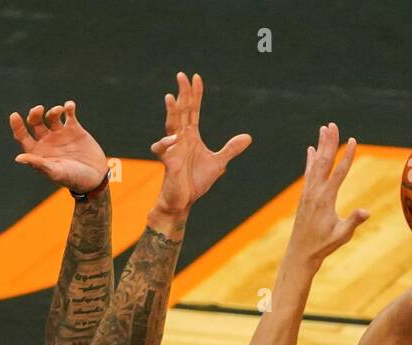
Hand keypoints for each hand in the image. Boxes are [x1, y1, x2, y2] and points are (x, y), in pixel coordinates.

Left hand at [9, 101, 107, 192]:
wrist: (95, 177)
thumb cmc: (73, 179)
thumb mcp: (55, 172)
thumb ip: (38, 164)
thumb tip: (18, 158)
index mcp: (38, 152)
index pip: (22, 136)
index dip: (17, 126)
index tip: (14, 115)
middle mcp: (47, 141)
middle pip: (35, 122)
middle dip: (34, 114)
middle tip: (39, 109)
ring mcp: (60, 133)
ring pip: (51, 116)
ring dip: (53, 111)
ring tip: (59, 111)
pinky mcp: (74, 128)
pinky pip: (69, 114)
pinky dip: (68, 108)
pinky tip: (69, 106)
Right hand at [150, 72, 250, 214]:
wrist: (183, 201)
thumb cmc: (195, 181)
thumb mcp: (218, 163)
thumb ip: (230, 149)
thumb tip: (248, 137)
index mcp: (191, 136)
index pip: (193, 110)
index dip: (195, 94)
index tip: (196, 77)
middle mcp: (181, 139)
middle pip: (181, 111)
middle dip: (182, 93)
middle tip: (182, 75)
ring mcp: (173, 149)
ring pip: (170, 126)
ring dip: (171, 112)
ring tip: (170, 97)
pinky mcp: (169, 163)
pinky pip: (163, 150)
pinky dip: (165, 144)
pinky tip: (172, 140)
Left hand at [286, 123, 369, 268]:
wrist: (300, 253)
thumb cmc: (323, 246)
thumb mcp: (342, 236)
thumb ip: (353, 222)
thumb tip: (366, 212)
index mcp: (325, 199)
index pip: (339, 173)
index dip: (347, 156)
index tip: (353, 140)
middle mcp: (315, 192)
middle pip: (324, 162)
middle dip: (329, 142)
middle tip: (332, 125)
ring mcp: (308, 193)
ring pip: (315, 164)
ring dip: (321, 146)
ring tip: (323, 129)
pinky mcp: (304, 196)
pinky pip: (308, 173)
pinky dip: (311, 160)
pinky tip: (311, 149)